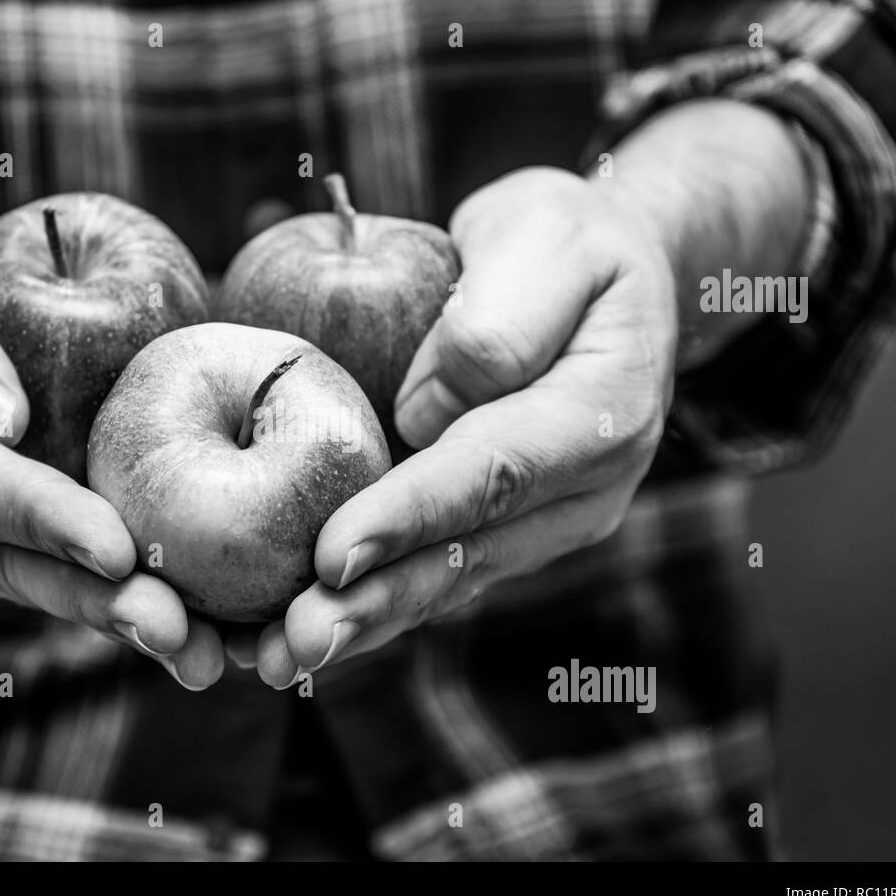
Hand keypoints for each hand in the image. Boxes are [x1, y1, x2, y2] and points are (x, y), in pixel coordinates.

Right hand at [0, 192, 222, 688]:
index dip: (43, 520)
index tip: (117, 550)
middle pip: (11, 564)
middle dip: (100, 603)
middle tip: (181, 636)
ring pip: (42, 581)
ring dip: (124, 616)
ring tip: (205, 653)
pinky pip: (60, 564)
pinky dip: (126, 588)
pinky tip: (199, 618)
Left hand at [256, 167, 677, 685]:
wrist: (617, 270)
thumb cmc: (570, 240)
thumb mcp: (547, 235)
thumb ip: (498, 320)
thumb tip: (420, 415)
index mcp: (604, 412)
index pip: (496, 471)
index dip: (414, 517)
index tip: (332, 557)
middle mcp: (584, 489)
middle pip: (471, 554)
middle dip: (378, 603)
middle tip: (294, 645)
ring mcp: (548, 520)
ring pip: (452, 580)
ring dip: (366, 623)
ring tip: (279, 660)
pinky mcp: (507, 528)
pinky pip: (439, 569)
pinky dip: (372, 602)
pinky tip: (298, 632)